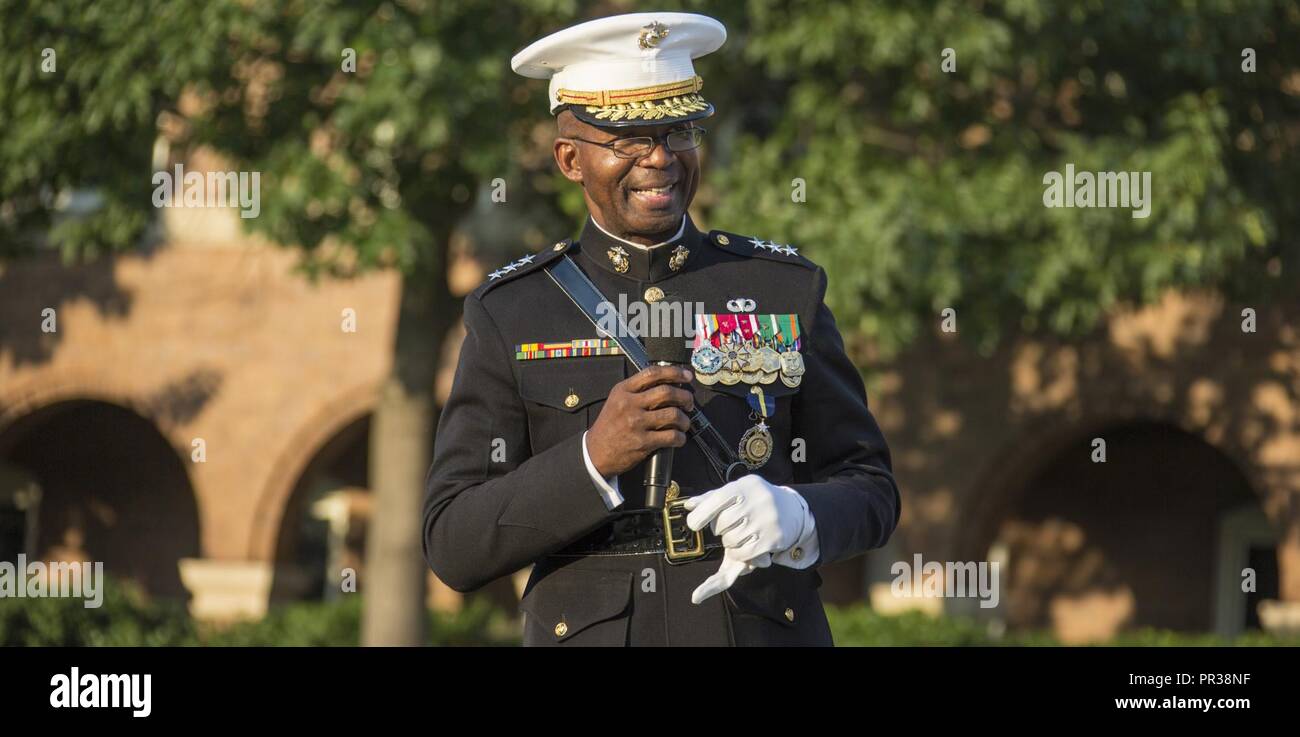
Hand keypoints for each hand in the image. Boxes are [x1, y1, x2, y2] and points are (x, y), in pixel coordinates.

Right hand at [585, 365, 694, 476]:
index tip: (687, 375)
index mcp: (623, 390)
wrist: (595, 453)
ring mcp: (636, 423)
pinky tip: (679, 438)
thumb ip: (637, 390)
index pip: (652, 373)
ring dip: (685, 419)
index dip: (674, 372)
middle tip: (689, 402)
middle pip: (667, 392)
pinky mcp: (642, 442)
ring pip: (673, 414)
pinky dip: (680, 437)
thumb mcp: (616, 401)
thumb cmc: (609, 426)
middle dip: (685, 396)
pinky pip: (671, 436)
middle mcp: (629, 404)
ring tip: (684, 423)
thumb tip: (667, 383)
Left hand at [683, 475, 807, 602]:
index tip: (694, 524)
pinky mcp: (773, 539)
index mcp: (745, 487)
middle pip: (722, 524)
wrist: (792, 510)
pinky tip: (744, 544)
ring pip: (731, 540)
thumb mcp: (737, 491)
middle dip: (720, 529)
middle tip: (728, 526)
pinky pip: (743, 553)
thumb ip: (712, 498)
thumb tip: (689, 505)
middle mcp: (757, 501)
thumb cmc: (756, 500)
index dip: (701, 514)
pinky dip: (738, 552)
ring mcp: (766, 521)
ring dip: (730, 541)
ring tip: (740, 532)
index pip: (717, 500)